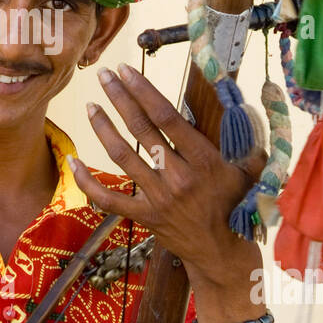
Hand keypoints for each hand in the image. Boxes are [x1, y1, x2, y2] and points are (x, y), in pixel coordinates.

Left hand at [70, 64, 263, 283]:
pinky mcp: (144, 216)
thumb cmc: (237, 205)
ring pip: (122, 156)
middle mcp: (178, 177)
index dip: (143, 91)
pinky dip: (87, 182)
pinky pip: (108, 199)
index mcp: (204, 161)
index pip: (166, 118)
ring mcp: (158, 198)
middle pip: (140, 129)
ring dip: (103, 128)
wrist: (222, 252)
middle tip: (104, 75)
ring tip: (91, 106)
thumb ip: (245, 138)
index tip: (127, 71)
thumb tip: (242, 104)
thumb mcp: (250, 170)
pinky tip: (72, 161)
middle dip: (119, 98)